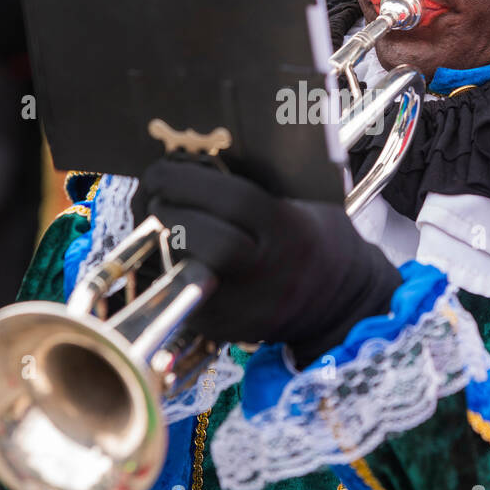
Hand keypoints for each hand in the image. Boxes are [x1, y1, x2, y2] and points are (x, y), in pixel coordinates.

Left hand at [134, 157, 401, 363]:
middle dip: (169, 209)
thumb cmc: (308, 237)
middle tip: (155, 193)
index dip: (189, 181)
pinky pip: (178, 292)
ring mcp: (242, 309)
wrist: (333, 300)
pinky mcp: (219, 330)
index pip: (234, 201)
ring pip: (184, 270)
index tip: (164, 168)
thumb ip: (248, 182)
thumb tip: (186, 158)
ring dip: (159, 237)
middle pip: (207, 239)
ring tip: (159, 217)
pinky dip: (162, 265)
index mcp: (290, 233)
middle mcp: (267, 275)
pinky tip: (165, 246)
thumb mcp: (295, 202)